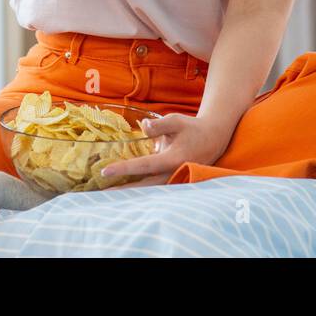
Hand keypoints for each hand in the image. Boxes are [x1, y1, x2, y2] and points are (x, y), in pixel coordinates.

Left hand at [99, 113, 232, 187]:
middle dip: (124, 190)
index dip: (124, 169)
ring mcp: (174, 178)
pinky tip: (126, 189)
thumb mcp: (176, 121)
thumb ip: (159, 125)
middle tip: (102, 194)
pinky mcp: (173, 179)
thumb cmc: (192, 128)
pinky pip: (155, 186)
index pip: (144, 166)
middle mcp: (173, 173)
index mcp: (173, 159)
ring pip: (149, 189)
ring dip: (131, 192)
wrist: (213, 138)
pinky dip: (140, 189)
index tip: (105, 172)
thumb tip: (144, 127)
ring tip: (110, 194)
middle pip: (144, 186)